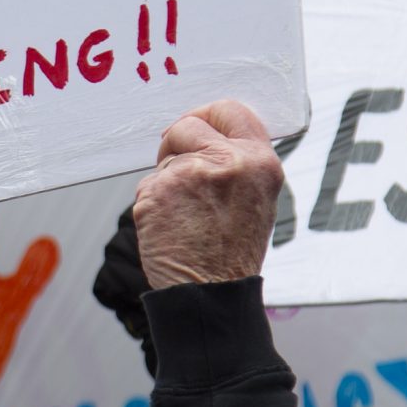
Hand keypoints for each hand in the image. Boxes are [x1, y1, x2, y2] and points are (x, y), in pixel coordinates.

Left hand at [130, 100, 285, 288]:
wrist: (211, 295)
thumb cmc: (232, 255)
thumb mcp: (256, 201)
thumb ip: (239, 164)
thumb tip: (207, 137)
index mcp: (260, 162)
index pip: (230, 110)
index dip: (207, 116)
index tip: (193, 126)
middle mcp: (228, 162)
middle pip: (188, 127)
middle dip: (176, 143)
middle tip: (177, 168)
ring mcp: (190, 175)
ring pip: (165, 162)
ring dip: (166, 184)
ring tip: (185, 218)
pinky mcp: (158, 192)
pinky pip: (147, 187)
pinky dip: (152, 206)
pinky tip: (168, 229)